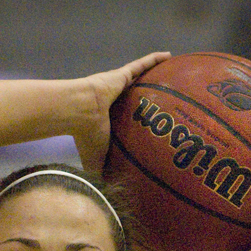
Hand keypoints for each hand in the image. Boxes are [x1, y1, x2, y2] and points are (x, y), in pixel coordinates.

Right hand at [74, 52, 170, 175]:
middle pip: (137, 98)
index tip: (152, 126)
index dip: (138, 122)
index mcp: (110, 120)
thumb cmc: (86, 137)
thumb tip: (110, 195)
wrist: (78, 114)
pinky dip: (153, 59)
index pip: (128, 120)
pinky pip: (141, 65)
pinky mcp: (121, 75)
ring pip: (141, 79)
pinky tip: (169, 55)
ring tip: (172, 73)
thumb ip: (105, 174)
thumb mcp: (97, 161)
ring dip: (154, 75)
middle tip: (167, 102)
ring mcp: (118, 86)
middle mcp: (116, 102)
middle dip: (150, 98)